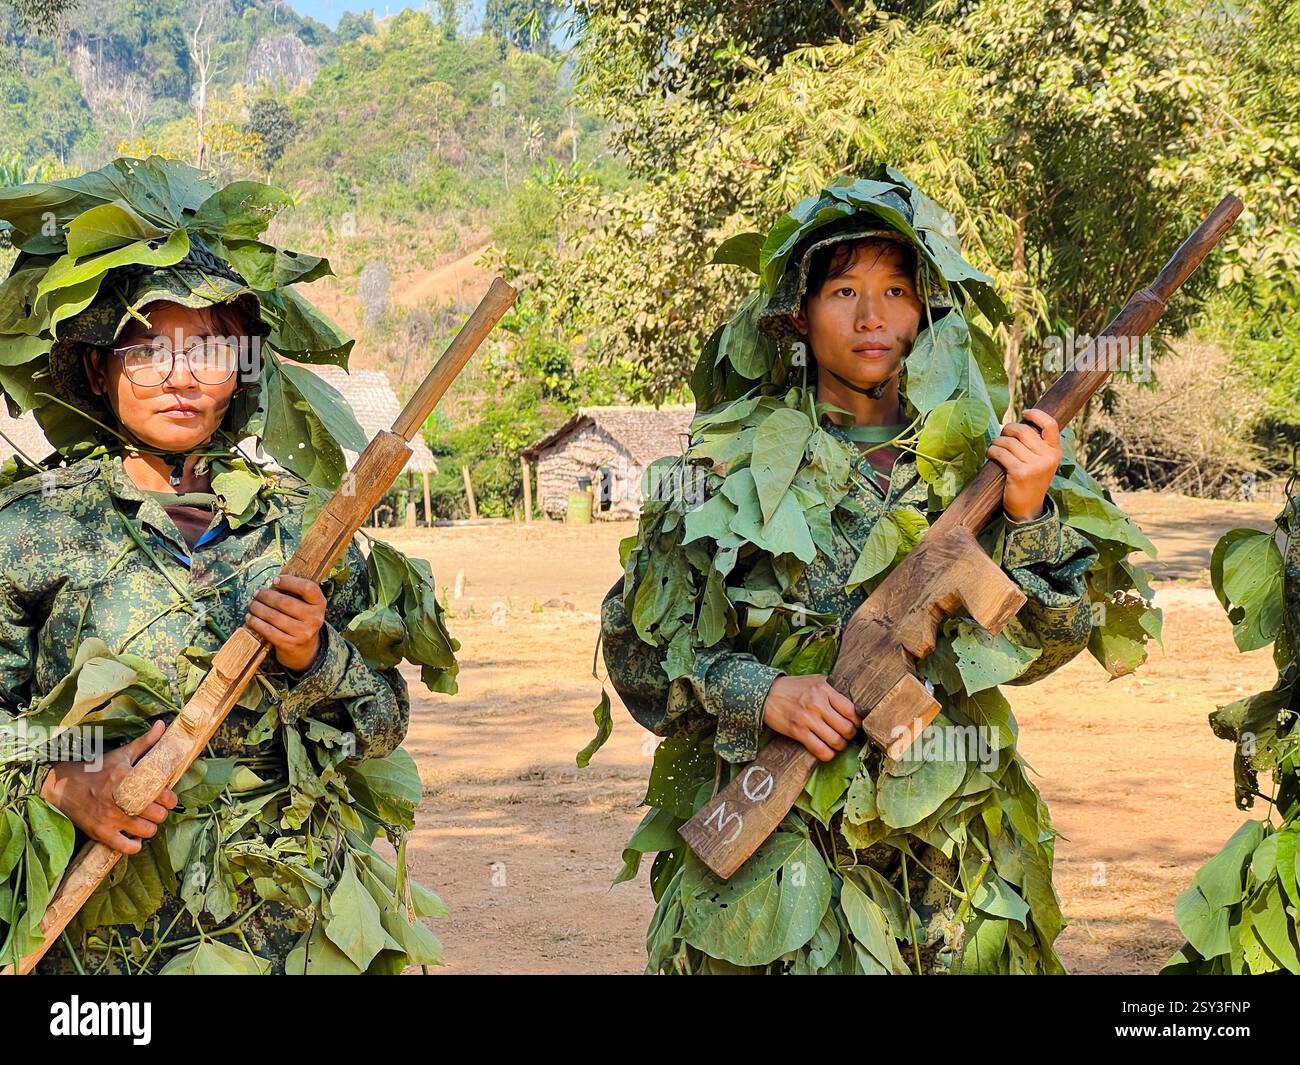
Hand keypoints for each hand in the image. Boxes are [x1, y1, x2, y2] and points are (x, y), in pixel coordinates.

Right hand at [39, 720, 178, 854]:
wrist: (63, 786)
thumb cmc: (96, 769)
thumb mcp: (121, 754)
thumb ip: (146, 742)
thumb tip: (163, 725)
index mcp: (129, 779)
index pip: (165, 795)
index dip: (171, 799)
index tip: (166, 797)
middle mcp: (122, 800)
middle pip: (159, 815)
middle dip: (161, 812)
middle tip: (155, 809)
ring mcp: (111, 819)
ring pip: (147, 831)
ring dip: (150, 827)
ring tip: (145, 820)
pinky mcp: (101, 833)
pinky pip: (128, 848)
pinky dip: (135, 844)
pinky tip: (134, 835)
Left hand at [246, 574, 326, 673]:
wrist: (305, 650)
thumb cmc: (300, 620)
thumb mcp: (306, 606)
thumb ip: (294, 594)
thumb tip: (269, 586)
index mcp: (320, 604)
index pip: (308, 588)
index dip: (290, 582)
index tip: (275, 580)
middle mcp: (315, 618)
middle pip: (285, 602)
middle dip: (266, 596)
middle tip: (256, 593)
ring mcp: (303, 633)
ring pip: (274, 616)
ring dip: (258, 608)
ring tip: (251, 604)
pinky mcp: (290, 644)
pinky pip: (268, 631)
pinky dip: (256, 623)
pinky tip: (250, 618)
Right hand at [762, 674, 859, 761]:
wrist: (766, 694)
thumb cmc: (794, 687)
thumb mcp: (815, 680)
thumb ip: (833, 689)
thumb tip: (853, 702)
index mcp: (824, 690)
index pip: (851, 710)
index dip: (857, 721)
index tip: (855, 724)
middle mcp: (817, 704)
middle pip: (846, 728)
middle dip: (850, 735)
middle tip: (847, 735)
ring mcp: (807, 719)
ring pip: (836, 741)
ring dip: (840, 746)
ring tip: (837, 743)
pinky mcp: (797, 732)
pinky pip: (820, 750)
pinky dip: (828, 754)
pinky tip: (827, 750)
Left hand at [987, 408, 1061, 521]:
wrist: (1028, 508)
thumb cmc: (1031, 480)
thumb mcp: (1042, 462)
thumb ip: (1038, 445)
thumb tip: (1022, 422)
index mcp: (1055, 452)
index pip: (1051, 425)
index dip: (1037, 414)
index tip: (1024, 413)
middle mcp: (1048, 457)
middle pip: (1023, 430)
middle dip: (1008, 429)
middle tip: (1002, 435)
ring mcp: (1034, 465)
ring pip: (1009, 442)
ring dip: (997, 442)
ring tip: (995, 448)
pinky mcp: (1019, 472)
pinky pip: (1001, 453)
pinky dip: (992, 451)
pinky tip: (990, 455)